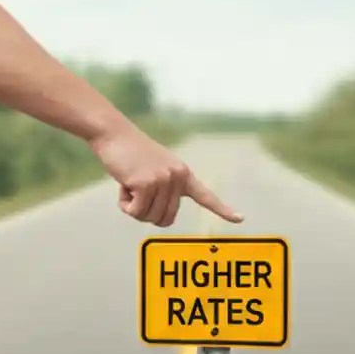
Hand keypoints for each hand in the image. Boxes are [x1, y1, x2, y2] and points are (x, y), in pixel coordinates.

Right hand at [88, 125, 242, 226]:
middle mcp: (178, 177)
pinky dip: (125, 205)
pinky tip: (123, 185)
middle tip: (136, 193)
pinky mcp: (147, 183)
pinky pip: (136, 212)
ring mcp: (164, 180)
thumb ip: (164, 190)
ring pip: (149, 217)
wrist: (114, 134)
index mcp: (183, 174)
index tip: (240, 219)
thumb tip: (164, 217)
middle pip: (166, 219)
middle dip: (147, 213)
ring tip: (130, 183)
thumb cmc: (130, 154)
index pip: (206, 196)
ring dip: (134, 208)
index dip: (222, 210)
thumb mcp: (155, 170)